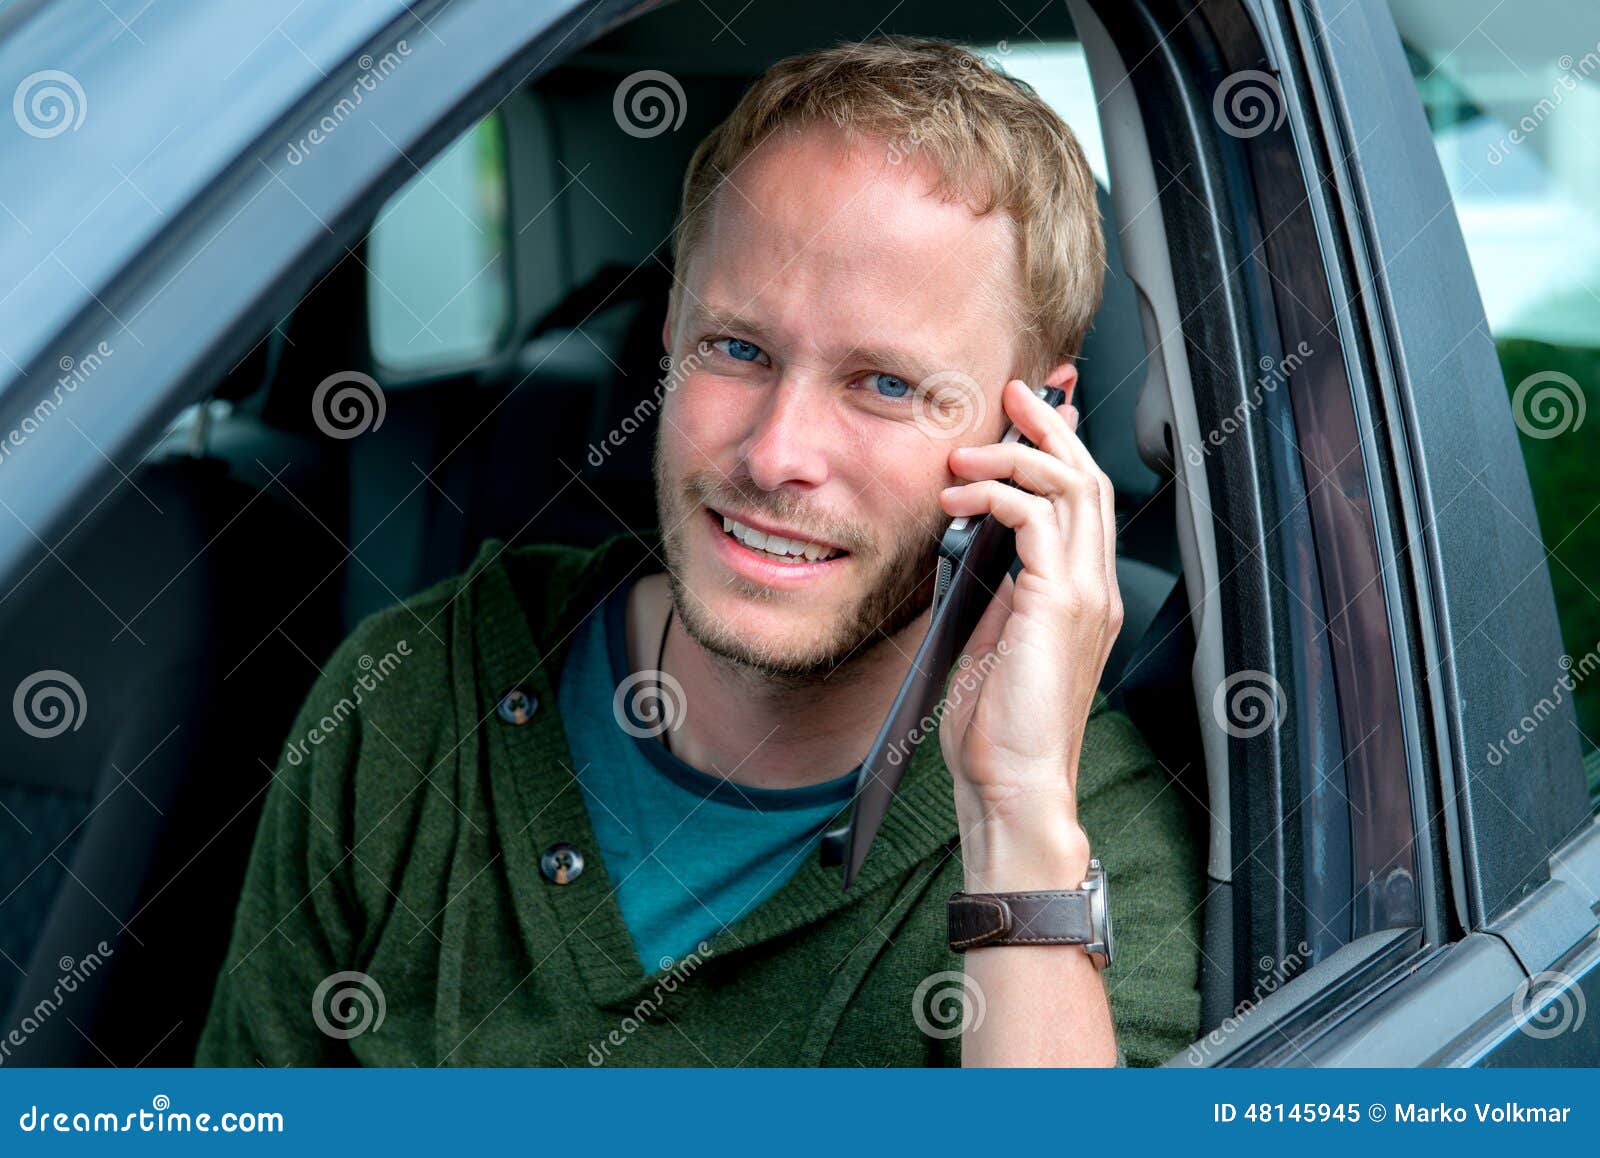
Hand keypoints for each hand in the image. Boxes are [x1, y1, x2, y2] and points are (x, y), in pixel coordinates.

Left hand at [935, 378, 1122, 891]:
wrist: (1014, 784)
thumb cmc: (998, 730)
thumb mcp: (991, 642)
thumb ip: (994, 591)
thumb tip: (970, 542)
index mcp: (1083, 598)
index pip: (1083, 503)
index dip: (1059, 450)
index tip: (1023, 417)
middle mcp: (1096, 589)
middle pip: (1088, 479)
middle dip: (1048, 428)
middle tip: (1011, 394)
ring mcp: (1085, 594)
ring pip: (1072, 487)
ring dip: (1016, 456)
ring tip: (966, 454)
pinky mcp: (1059, 602)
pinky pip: (1038, 518)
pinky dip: (997, 495)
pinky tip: (959, 500)